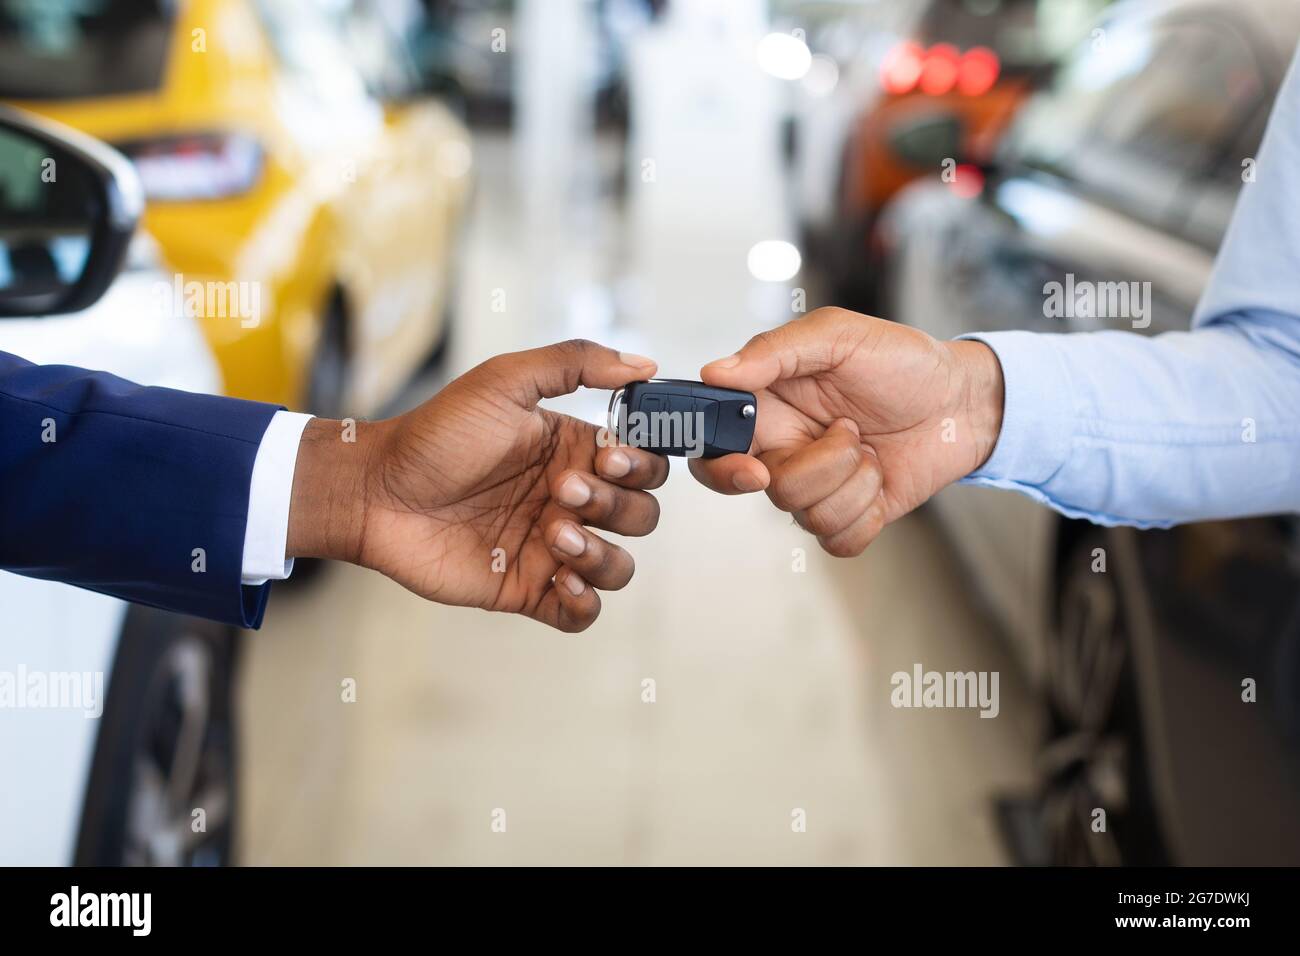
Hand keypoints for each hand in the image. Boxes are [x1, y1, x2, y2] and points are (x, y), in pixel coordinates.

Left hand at [286, 340, 669, 631]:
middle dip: (614, 506)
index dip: (641, 465)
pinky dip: (586, 603)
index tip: (609, 458)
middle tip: (561, 491)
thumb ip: (575, 363)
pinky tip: (562, 581)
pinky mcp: (527, 589)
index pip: (644, 464)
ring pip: (619, 567)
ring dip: (602, 555)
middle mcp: (570, 500)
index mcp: (574, 451)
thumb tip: (645, 364)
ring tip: (555, 536)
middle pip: (641, 515)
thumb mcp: (505, 381)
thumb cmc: (434, 434)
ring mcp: (551, 548)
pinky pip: (582, 613)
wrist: (376, 491)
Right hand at [690, 307, 1003, 556]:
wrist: (964, 400)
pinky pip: (838, 540)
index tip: (756, 469)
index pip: (711, 447)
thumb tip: (714, 372)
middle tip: (848, 435)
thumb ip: (773, 351)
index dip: (720, 468)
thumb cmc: (902, 361)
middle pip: (766, 489)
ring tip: (871, 443)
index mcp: (766, 406)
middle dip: (814, 468)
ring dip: (853, 478)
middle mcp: (783, 449)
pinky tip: (880, 477)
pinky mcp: (850, 515)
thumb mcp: (838, 335)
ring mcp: (816, 486)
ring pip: (805, 514)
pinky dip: (865, 512)